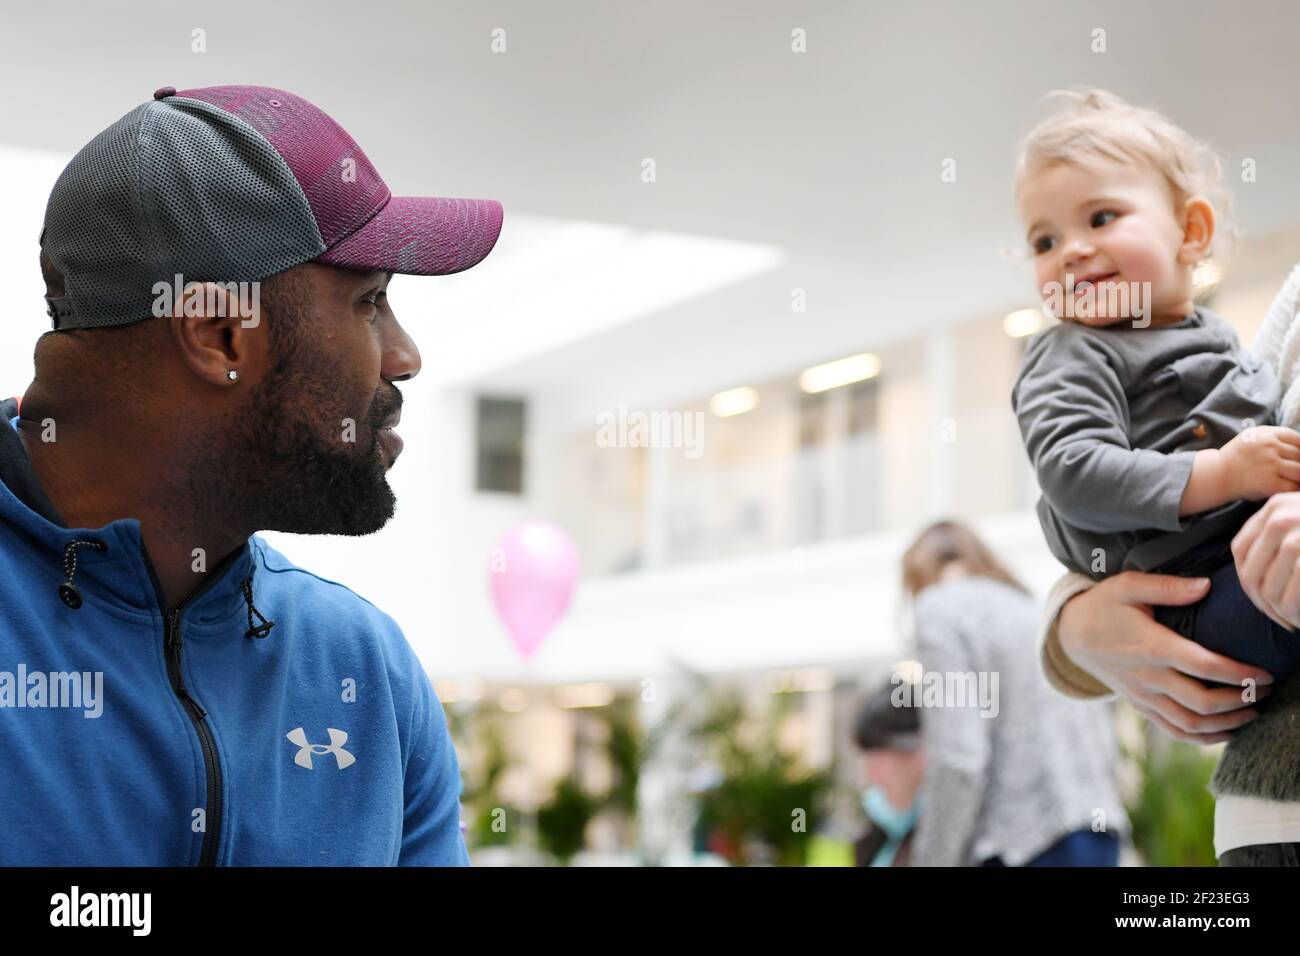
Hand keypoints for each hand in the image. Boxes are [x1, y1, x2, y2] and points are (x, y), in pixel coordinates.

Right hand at [1058, 571, 1272, 743]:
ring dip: (1227, 723)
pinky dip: (1203, 738)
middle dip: (1242, 700)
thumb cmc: (1103, 606)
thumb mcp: (1127, 586)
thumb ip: (1167, 587)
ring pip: (1191, 724)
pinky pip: (1175, 731)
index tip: (1266, 673)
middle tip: (1266, 690)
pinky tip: (1225, 731)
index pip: (1204, 667)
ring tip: (1253, 712)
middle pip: (1203, 703)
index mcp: (1152, 646)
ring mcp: (1144, 696)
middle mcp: (1149, 677)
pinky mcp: (1141, 706)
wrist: (1070, 636)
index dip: (1240, 674)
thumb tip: (1206, 586)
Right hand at [1219, 425, 1299, 500]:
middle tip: (1293, 472)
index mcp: (1267, 434)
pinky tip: (1289, 489)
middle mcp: (1270, 447)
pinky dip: (1295, 490)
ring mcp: (1270, 464)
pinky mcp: (1270, 483)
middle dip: (1299, 464)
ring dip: (1298, 477)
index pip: (1297, 438)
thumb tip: (1298, 446)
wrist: (1216, 475)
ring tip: (1292, 480)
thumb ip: (1273, 437)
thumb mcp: (1252, 438)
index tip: (1297, 458)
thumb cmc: (1235, 458)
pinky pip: (1293, 486)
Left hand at [1233, 491, 1299, 629]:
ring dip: (1280, 612)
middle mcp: (1281, 516)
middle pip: (1251, 571)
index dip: (1247, 580)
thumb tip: (1250, 583)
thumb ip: (1278, 542)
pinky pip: (1291, 596)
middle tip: (1282, 619)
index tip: (1263, 600)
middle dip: (1263, 602)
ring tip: (1294, 621)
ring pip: (1268, 588)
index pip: (1240, 550)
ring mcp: (1298, 534)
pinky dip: (1293, 613)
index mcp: (1275, 508)